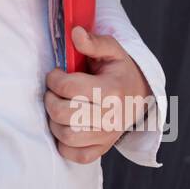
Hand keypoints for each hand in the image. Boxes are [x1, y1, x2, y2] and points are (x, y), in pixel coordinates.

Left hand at [43, 26, 154, 162]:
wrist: (139, 95)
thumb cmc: (119, 71)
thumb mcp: (113, 51)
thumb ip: (94, 42)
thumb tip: (75, 33)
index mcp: (113, 91)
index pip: (71, 88)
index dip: (55, 79)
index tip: (56, 74)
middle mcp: (112, 117)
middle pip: (65, 114)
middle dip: (51, 99)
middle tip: (54, 91)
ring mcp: (107, 136)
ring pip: (67, 136)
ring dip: (54, 121)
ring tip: (59, 107)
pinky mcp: (102, 149)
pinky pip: (75, 155)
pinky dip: (64, 143)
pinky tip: (65, 126)